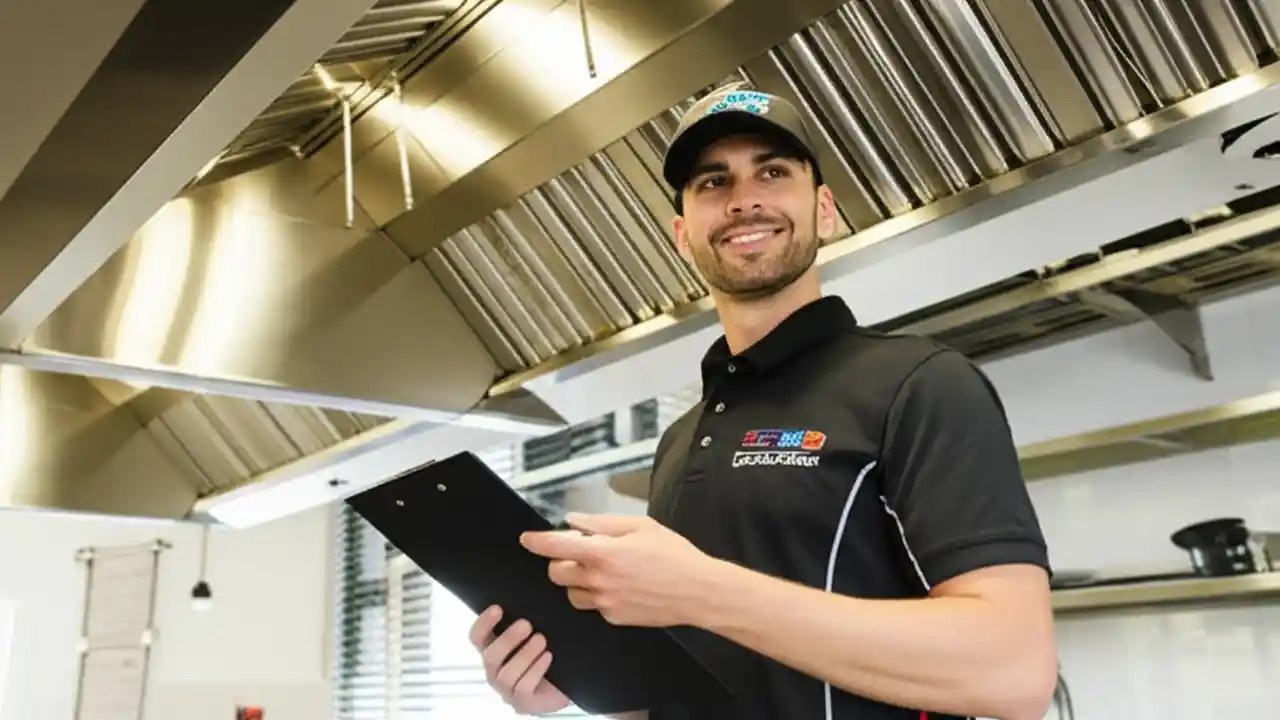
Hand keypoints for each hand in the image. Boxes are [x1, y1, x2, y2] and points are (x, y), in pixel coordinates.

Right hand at [468, 605, 570, 714]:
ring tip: (542, 640)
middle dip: (508, 639)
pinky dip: (535, 670)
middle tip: (527, 624)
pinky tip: (548, 657)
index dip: (483, 623)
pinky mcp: (522, 704)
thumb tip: (531, 594)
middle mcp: (495, 670)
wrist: (572, 678)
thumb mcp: (537, 631)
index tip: (498, 608)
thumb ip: (528, 619)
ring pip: (505, 675)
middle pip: (490, 657)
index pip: (477, 637)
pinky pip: (522, 689)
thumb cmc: (550, 650)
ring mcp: (507, 690)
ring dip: (524, 655)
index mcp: (494, 649)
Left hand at [520, 512, 717, 627]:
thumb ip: (602, 523)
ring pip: (571, 592)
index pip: (556, 546)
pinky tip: (618, 586)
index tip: (527, 539)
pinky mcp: (613, 618)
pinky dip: (596, 595)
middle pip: (556, 573)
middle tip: (578, 552)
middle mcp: (599, 580)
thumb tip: (573, 521)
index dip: (536, 541)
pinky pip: (592, 606)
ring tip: (601, 570)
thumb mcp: (640, 526)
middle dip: (559, 560)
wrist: (697, 591)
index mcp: (603, 552)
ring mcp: (605, 603)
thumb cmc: (674, 554)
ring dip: (576, 580)